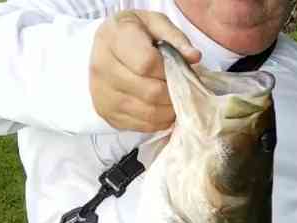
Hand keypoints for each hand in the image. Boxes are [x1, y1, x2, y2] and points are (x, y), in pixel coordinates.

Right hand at [90, 10, 200, 131]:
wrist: (106, 47)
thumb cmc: (135, 33)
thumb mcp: (155, 24)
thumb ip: (175, 38)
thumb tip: (194, 57)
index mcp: (114, 38)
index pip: (147, 64)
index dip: (170, 70)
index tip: (176, 67)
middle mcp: (102, 67)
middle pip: (151, 92)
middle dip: (173, 91)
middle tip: (180, 85)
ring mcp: (102, 94)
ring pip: (149, 113)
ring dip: (170, 109)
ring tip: (174, 96)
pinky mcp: (108, 114)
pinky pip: (143, 126)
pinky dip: (160, 120)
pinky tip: (162, 106)